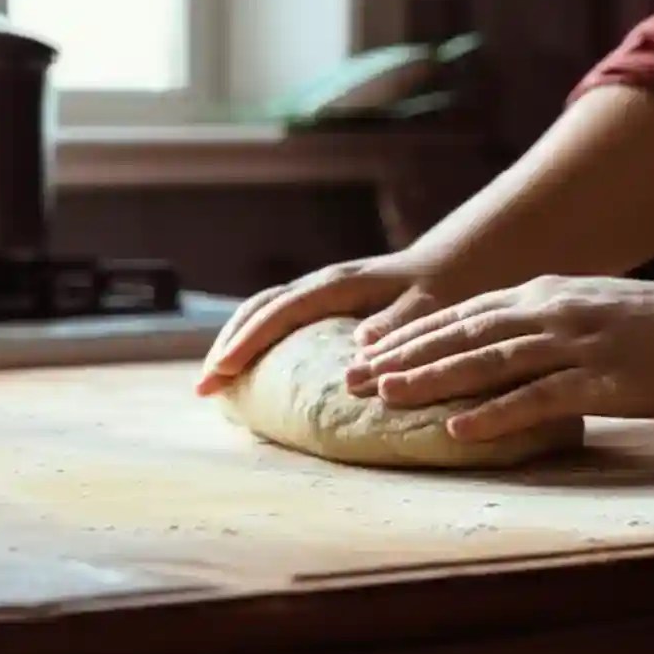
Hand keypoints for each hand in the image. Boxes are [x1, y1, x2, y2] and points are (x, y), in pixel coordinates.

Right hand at [195, 252, 443, 395]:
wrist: (450, 265)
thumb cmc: (442, 289)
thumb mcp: (428, 307)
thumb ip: (397, 326)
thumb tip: (358, 349)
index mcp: (338, 285)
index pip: (280, 313)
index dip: (248, 342)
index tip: (222, 371)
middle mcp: (319, 284)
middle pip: (258, 309)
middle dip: (227, 346)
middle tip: (202, 388)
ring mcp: (317, 292)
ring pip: (260, 311)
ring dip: (233, 343)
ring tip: (212, 383)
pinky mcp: (320, 304)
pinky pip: (275, 318)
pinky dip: (252, 340)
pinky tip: (244, 368)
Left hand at [346, 274, 653, 440]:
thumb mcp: (587, 312)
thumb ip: (540, 323)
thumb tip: (495, 346)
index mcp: (543, 295)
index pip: (461, 315)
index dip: (409, 334)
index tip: (363, 351)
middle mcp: (549, 311)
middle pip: (461, 334)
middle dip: (402, 357)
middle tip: (350, 378)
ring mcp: (576, 343)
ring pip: (489, 360)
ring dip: (433, 379)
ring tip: (385, 396)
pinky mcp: (605, 378)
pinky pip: (539, 397)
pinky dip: (496, 413)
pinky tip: (458, 428)